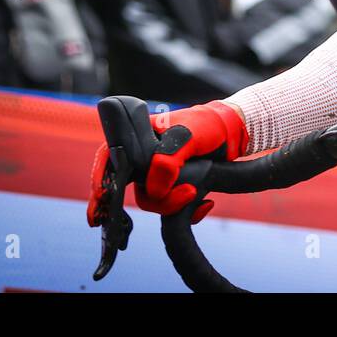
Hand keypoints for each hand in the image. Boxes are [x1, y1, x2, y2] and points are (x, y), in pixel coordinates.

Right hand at [87, 101, 247, 226]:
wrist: (234, 134)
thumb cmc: (208, 125)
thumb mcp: (190, 134)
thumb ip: (169, 158)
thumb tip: (154, 189)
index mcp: (139, 137)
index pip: (111, 157)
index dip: (101, 179)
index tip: (102, 199)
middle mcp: (145, 158)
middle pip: (133, 187)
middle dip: (156, 200)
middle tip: (186, 195)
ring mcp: (160, 174)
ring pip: (153, 201)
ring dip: (175, 204)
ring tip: (197, 192)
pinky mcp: (175, 188)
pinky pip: (172, 209)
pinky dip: (188, 212)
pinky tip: (205, 204)